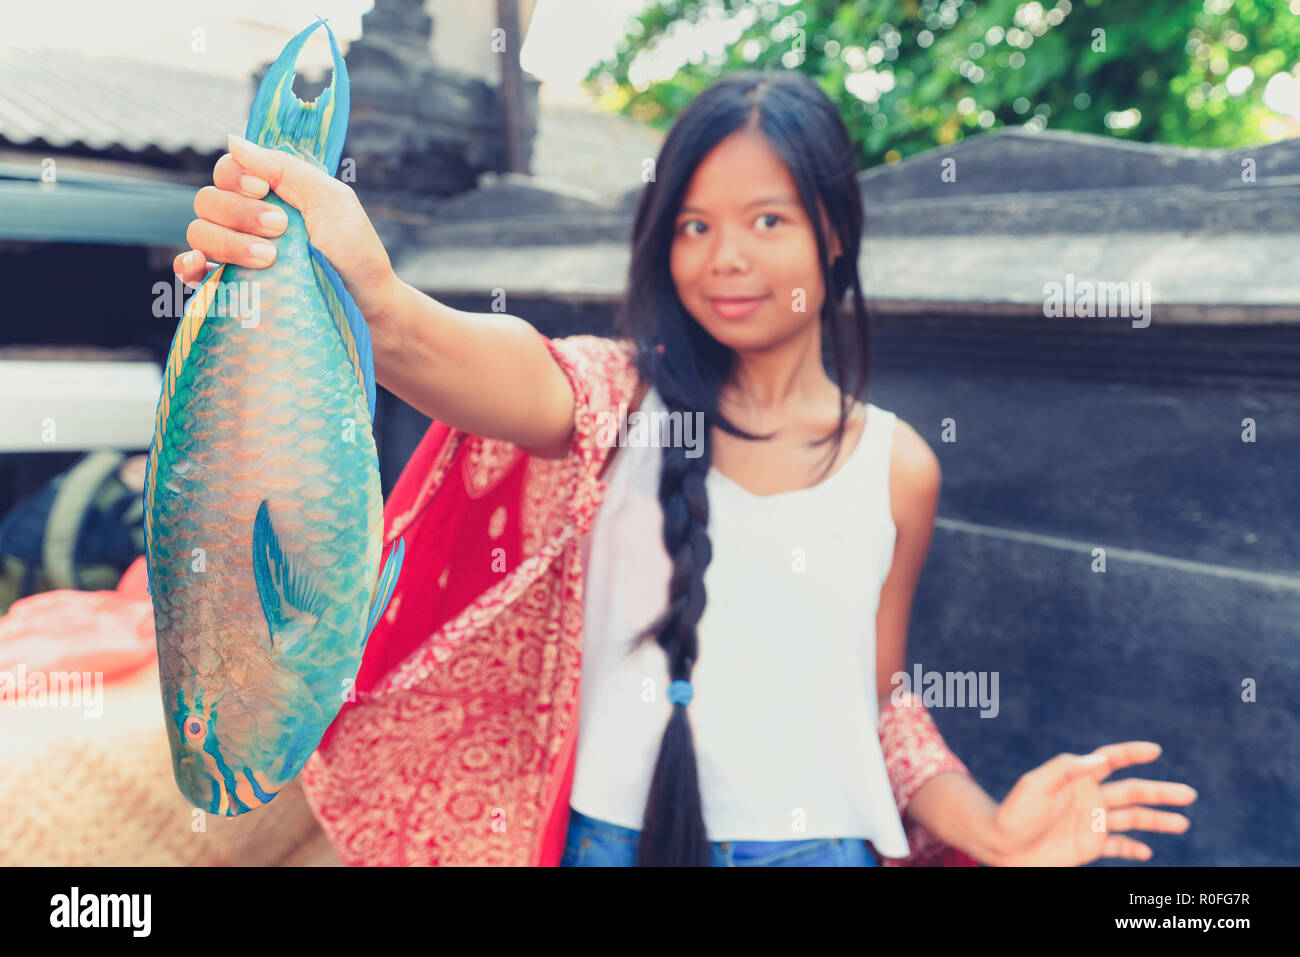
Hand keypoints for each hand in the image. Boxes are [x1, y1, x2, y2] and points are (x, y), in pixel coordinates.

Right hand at [173, 134, 404, 329]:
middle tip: (280, 230)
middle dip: (241, 214)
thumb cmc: (357, 253)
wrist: (368, 308)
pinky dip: (187, 264)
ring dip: (229, 242)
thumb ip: (285, 167)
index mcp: (270, 195)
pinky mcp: (231, 288)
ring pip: (199, 232)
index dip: (236, 177)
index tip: (264, 191)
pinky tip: (202, 266)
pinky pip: (189, 270)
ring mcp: (236, 255)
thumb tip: (233, 140)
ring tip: (270, 259)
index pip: (226, 171)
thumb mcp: (331, 200)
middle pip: (208, 200)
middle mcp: (247, 221)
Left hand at [988, 741, 1196, 865]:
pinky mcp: (1089, 845)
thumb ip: (1066, 768)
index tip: (1155, 749)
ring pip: (1132, 819)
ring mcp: (1091, 822)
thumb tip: (1100, 758)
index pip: (1111, 760)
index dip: (1132, 753)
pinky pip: (1117, 846)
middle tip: (1189, 794)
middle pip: (1132, 791)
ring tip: (1183, 822)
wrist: (1000, 844)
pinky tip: (1148, 851)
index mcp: (1078, 778)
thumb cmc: (1014, 811)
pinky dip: (1133, 848)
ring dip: (1157, 820)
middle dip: (1160, 792)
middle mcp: (1090, 797)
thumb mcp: (1036, 784)